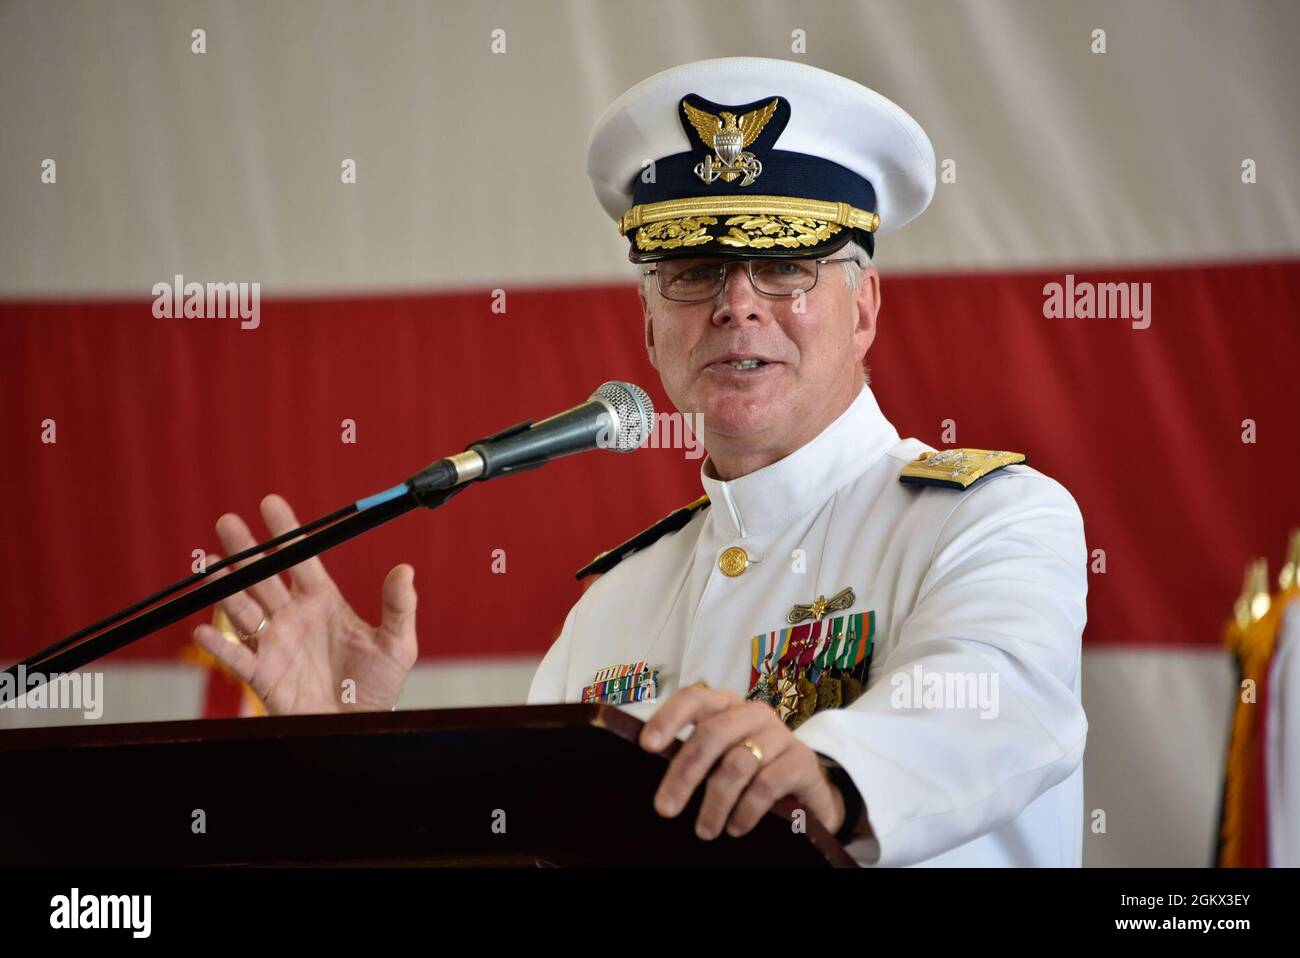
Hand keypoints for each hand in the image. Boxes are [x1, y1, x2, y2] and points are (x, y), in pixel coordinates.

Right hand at [192, 494, 417, 714]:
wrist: (358, 726)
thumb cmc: (377, 687)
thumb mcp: (397, 644)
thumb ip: (399, 607)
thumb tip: (405, 569)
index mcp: (324, 604)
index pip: (301, 560)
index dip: (286, 531)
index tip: (270, 503)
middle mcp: (294, 618)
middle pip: (264, 577)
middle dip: (246, 551)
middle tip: (227, 522)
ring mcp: (276, 644)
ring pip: (244, 610)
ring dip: (226, 589)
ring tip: (211, 567)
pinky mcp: (264, 675)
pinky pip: (237, 657)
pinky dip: (220, 645)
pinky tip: (205, 629)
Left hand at [638, 685, 845, 839]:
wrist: (807, 791)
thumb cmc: (750, 772)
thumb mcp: (720, 759)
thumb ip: (692, 758)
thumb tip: (650, 778)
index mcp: (726, 706)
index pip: (693, 699)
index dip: (668, 719)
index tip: (646, 746)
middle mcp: (753, 713)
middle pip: (711, 735)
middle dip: (684, 775)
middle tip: (665, 809)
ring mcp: (780, 734)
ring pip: (737, 764)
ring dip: (715, 803)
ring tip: (705, 831)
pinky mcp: (801, 760)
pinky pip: (766, 785)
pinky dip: (745, 811)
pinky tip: (736, 828)